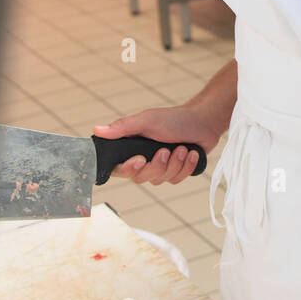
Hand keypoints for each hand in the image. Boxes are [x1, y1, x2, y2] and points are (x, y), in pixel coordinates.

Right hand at [93, 102, 221, 185]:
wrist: (202, 122)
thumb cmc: (174, 119)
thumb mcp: (147, 120)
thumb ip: (123, 127)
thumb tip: (98, 130)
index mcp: (131, 148)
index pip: (118, 168)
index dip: (127, 168)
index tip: (139, 159)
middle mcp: (143, 160)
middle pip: (140, 178)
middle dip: (157, 165)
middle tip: (166, 149)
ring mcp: (159, 167)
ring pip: (160, 180)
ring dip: (174, 163)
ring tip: (182, 147)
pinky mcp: (174, 172)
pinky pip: (176, 180)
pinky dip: (186, 166)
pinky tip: (190, 153)